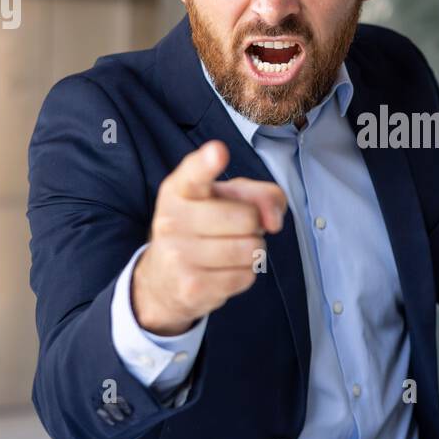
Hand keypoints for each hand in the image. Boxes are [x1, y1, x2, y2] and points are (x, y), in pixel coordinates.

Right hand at [131, 140, 286, 334]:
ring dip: (251, 251)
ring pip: (250, 249)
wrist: (165, 279)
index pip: (194, 174)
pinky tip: (222, 271)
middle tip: (233, 229)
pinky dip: (243, 274)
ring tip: (228, 249)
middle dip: (253, 225)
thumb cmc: (203, 228)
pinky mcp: (192, 287)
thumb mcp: (227, 199)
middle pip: (247, 217)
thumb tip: (274, 220)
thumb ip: (260, 194)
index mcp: (179, 189)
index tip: (218, 152)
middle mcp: (171, 220)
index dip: (208, 163)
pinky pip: (245, 276)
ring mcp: (178, 255)